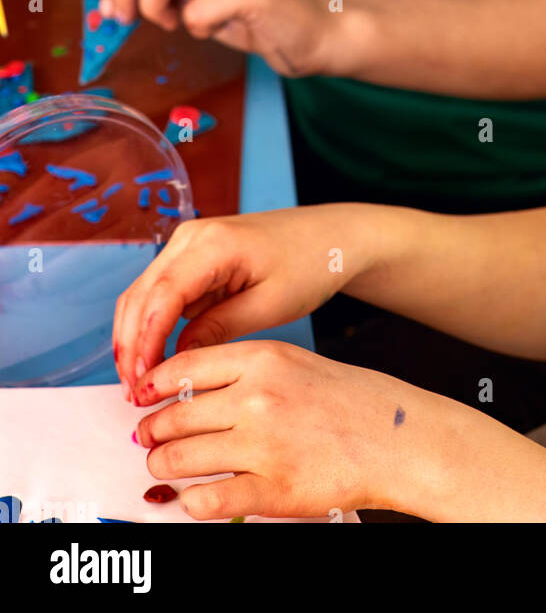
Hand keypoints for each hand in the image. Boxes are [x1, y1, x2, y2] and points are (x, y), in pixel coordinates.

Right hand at [113, 211, 354, 396]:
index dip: (145, 341)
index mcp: (214, 243)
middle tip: (132, 395)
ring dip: (134, 337)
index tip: (142, 381)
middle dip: (130, 345)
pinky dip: (150, 325)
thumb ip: (218, 330)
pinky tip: (152, 360)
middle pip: (141, 294)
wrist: (329, 236)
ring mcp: (188, 243)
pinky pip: (160, 292)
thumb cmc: (308, 265)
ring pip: (143, 293)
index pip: (162, 295)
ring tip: (138, 385)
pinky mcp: (191, 256)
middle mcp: (191, 236)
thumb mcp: (269, 305)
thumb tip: (175, 362)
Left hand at [132, 341, 460, 518]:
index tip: (141, 396)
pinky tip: (193, 496)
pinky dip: (190, 501)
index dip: (152, 385)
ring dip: (162, 467)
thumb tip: (187, 389)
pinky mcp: (272, 489)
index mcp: (262, 359)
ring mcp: (263, 445)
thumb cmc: (345, 399)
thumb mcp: (292, 362)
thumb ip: (242, 370)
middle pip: (175, 415)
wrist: (393, 436)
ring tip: (163, 468)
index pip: (184, 368)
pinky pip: (207, 500)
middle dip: (152, 432)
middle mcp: (257, 398)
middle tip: (148, 438)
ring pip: (180, 458)